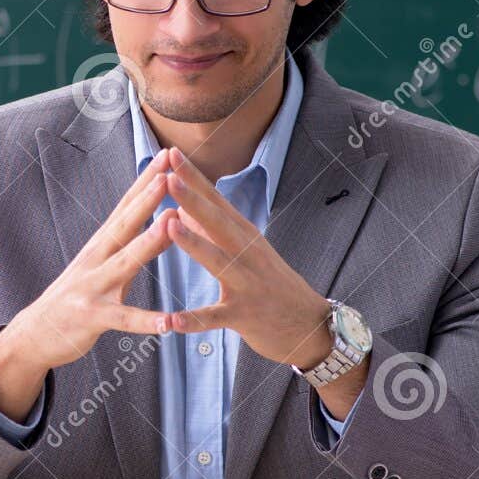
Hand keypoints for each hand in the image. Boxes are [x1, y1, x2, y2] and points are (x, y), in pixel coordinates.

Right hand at [0, 152, 176, 419]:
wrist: (34, 334)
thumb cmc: (77, 296)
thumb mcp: (102, 264)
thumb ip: (131, 243)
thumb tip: (167, 217)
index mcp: (100, 245)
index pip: (126, 206)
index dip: (146, 181)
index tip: (169, 153)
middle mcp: (95, 260)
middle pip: (124, 224)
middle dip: (147, 198)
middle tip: (170, 172)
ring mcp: (92, 288)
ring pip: (124, 264)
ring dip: (147, 243)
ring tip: (171, 225)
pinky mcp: (92, 318)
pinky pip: (124, 320)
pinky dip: (147, 322)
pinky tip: (170, 323)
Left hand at [158, 147, 334, 369]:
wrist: (310, 325)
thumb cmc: (272, 285)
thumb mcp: (246, 251)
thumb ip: (213, 231)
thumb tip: (182, 207)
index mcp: (245, 236)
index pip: (216, 200)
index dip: (194, 178)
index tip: (171, 153)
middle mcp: (248, 254)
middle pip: (218, 222)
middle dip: (192, 198)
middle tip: (168, 175)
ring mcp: (248, 283)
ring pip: (218, 261)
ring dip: (193, 243)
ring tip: (169, 225)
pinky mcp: (245, 315)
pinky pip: (215, 318)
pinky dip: (194, 320)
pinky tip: (172, 320)